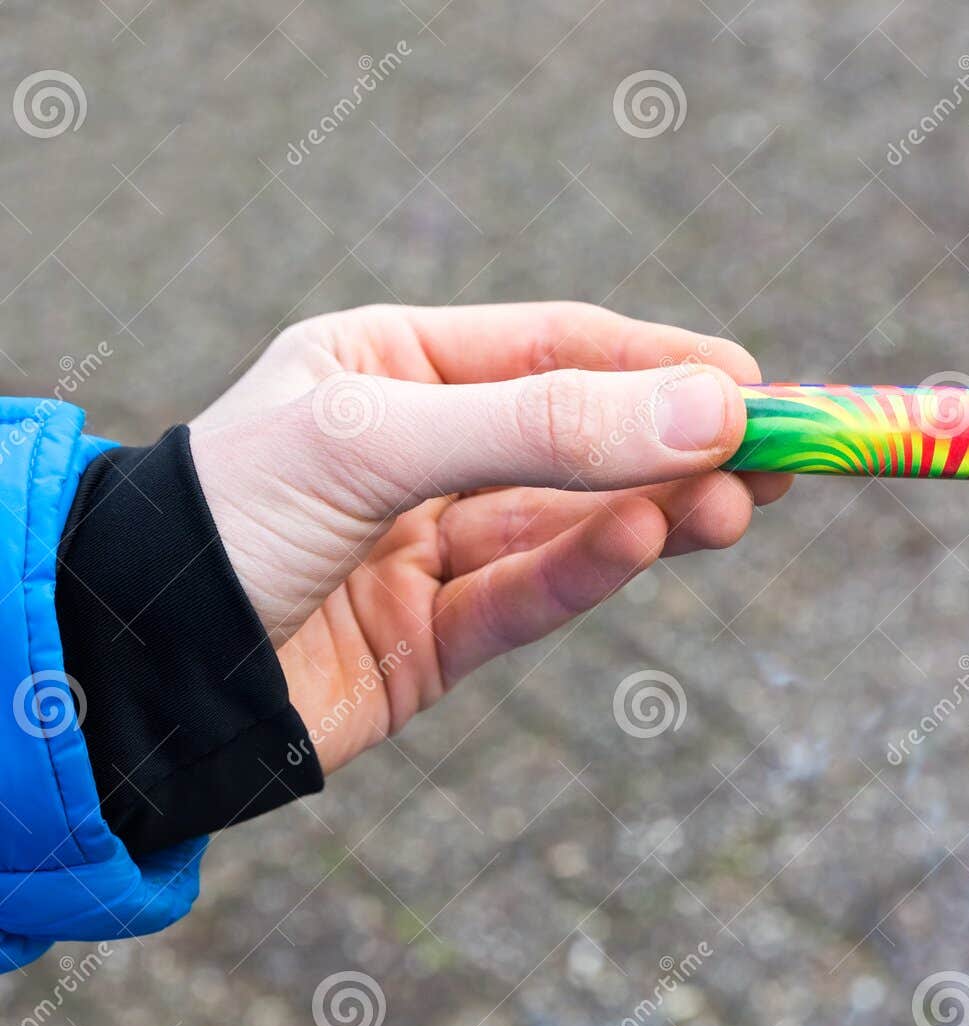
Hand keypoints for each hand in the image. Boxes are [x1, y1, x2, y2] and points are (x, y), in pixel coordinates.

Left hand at [188, 302, 789, 772]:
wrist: (131, 676)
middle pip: (582, 439)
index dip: (659, 363)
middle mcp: (421, 450)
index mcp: (394, 365)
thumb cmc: (229, 515)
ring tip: (737, 507)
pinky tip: (646, 543)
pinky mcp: (434, 641)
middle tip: (778, 457)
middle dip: (677, 446)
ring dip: (656, 512)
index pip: (556, 348)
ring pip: (570, 523)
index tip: (753, 385)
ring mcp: (429, 549)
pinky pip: (530, 596)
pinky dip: (591, 571)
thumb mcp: (381, 439)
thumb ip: (544, 424)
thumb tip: (710, 408)